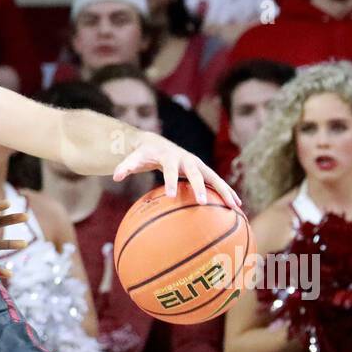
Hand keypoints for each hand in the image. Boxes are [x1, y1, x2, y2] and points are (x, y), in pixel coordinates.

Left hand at [112, 132, 240, 207]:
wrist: (159, 144)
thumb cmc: (145, 154)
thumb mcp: (134, 158)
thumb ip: (125, 166)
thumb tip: (115, 175)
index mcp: (171, 157)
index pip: (171, 169)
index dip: (171, 181)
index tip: (171, 196)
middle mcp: (188, 159)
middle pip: (196, 173)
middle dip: (200, 187)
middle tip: (202, 203)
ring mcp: (198, 165)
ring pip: (214, 178)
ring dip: (223, 190)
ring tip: (234, 206)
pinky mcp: (204, 171)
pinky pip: (218, 183)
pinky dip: (227, 193)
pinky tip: (236, 207)